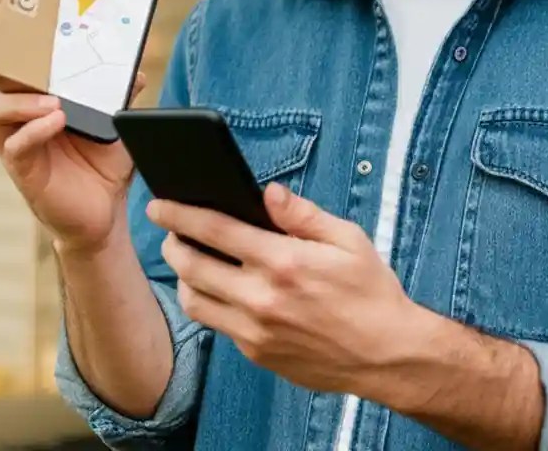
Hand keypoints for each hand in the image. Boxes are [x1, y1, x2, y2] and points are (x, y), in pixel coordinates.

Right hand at [0, 73, 147, 255]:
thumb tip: (135, 74)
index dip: (22, 55)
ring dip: (19, 101)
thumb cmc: (103, 168)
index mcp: (40, 106)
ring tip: (53, 101)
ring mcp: (19, 145)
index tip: (45, 40)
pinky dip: (33, 130)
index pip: (18, 72)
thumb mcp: (115, 130)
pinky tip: (56, 121)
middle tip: (44, 67)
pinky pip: (15, 146)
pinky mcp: (23, 170)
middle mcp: (23, 121)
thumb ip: (121, 101)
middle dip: (13, 71)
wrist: (105, 215)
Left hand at [148, 184, 420, 397]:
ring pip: (194, 301)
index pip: (215, 230)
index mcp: (283, 261)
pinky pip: (218, 325)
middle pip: (191, 266)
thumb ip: (303, 214)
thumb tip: (269, 192)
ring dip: (184, 278)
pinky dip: (212, 304)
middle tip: (171, 234)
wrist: (387, 355)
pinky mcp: (257, 353)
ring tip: (191, 263)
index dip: (180, 214)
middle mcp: (262, 297)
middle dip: (173, 244)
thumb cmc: (372, 293)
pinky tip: (224, 291)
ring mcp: (255, 330)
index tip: (160, 205)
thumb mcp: (348, 240)